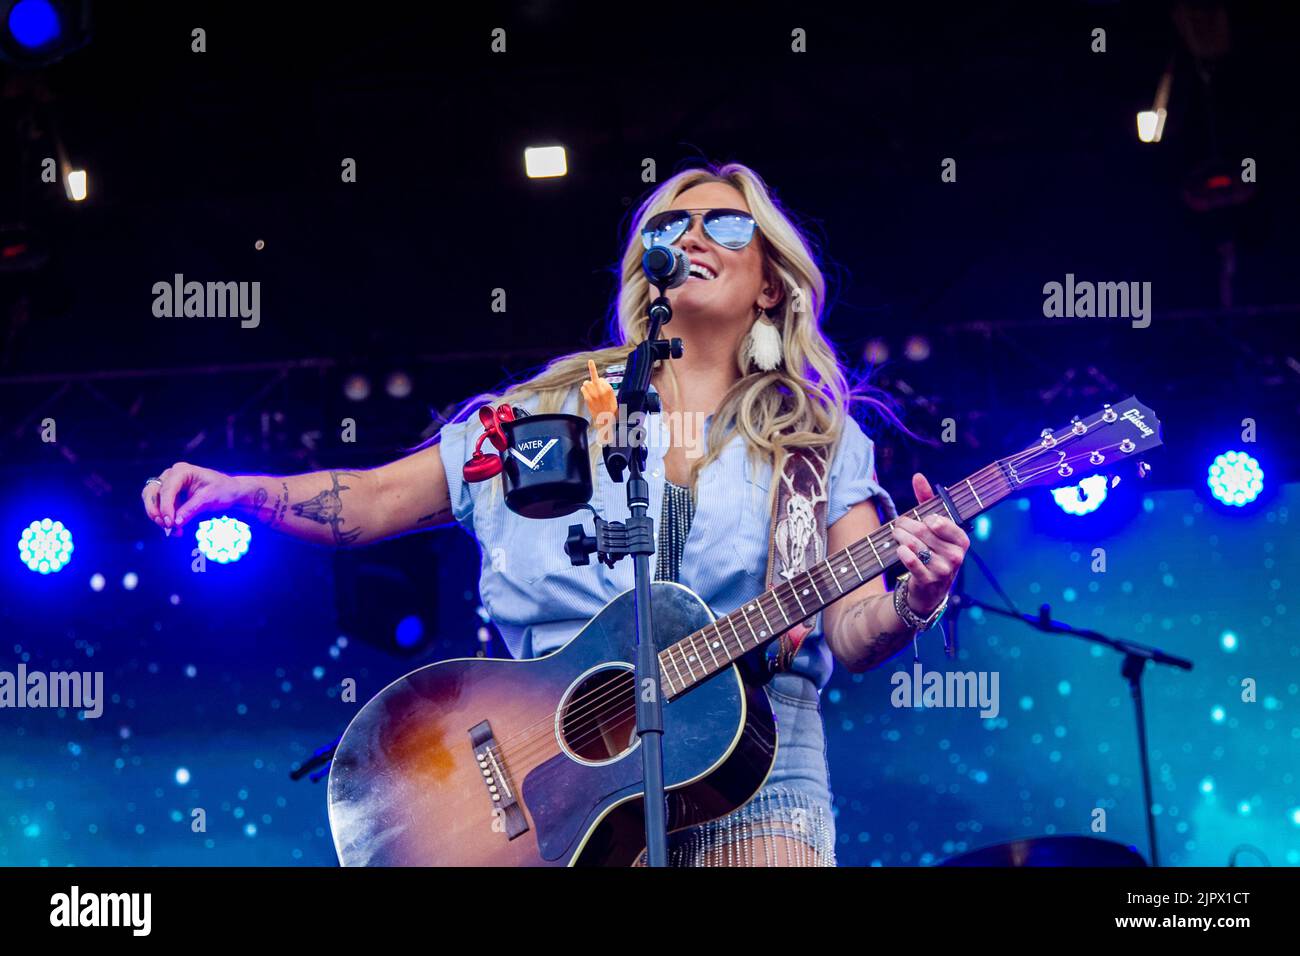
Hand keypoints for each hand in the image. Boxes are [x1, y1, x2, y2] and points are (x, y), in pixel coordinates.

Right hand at [142, 462, 242, 534]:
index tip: (169, 523)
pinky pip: (159, 509)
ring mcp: (167, 485)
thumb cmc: (222, 490)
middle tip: (166, 526)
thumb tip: (175, 523)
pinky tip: (177, 530)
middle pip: (151, 492)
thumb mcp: (209, 499)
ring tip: (172, 530)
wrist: (229, 493)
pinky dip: (164, 520)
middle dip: (156, 511)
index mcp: (182, 471)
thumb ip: (191, 509)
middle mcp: (171, 475)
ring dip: (158, 517)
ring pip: (151, 501)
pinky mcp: (168, 497)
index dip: (165, 507)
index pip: (167, 489)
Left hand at [580, 359, 616, 443]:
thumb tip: (600, 380)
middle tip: (590, 367)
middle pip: (594, 378)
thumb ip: (607, 388)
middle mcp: (601, 391)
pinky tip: (585, 392)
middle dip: (592, 373)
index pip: (601, 379)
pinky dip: (583, 389)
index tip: (600, 386)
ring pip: (586, 383)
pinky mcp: (588, 399)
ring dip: (587, 384)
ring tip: (589, 388)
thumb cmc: (609, 409)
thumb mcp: (613, 397)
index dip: (600, 382)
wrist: (605, 420)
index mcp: (609, 390)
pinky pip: (583, 389)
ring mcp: (594, 395)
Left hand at [891, 473, 970, 616]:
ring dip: (900, 537)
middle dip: (905, 526)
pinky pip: (912, 562)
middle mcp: (956, 555)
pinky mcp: (928, 580)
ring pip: (914, 545)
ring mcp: (943, 570)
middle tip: (899, 526)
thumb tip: (918, 476)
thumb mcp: (935, 527)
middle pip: (922, 531)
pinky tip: (900, 549)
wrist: (931, 589)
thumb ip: (927, 500)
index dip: (926, 518)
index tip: (921, 520)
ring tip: (896, 535)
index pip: (940, 521)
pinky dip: (903, 552)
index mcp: (962, 540)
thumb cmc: (933, 550)